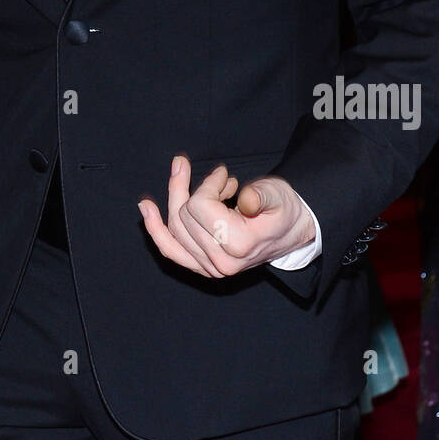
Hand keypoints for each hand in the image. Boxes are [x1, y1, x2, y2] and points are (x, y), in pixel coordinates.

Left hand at [137, 155, 315, 277]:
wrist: (292, 230)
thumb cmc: (283, 208)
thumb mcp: (278, 195)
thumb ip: (262, 196)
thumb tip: (246, 199)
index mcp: (240, 245)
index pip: (200, 206)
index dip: (209, 184)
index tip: (225, 174)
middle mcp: (222, 263)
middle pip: (183, 216)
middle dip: (190, 187)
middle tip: (206, 171)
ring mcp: (211, 268)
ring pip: (174, 229)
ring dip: (173, 197)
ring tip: (180, 172)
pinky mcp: (203, 267)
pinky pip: (171, 250)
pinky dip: (156, 229)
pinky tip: (146, 208)